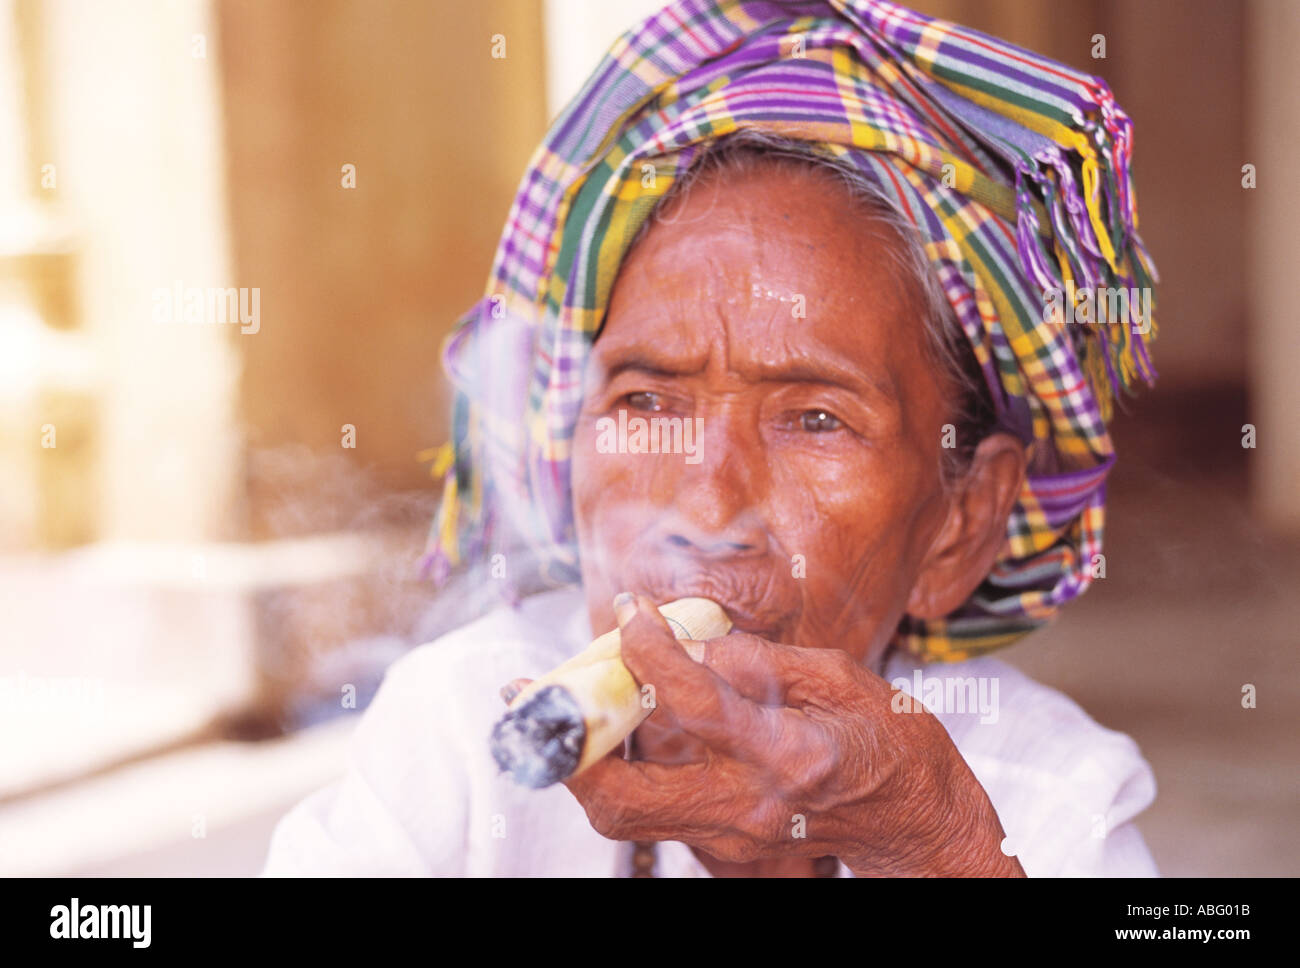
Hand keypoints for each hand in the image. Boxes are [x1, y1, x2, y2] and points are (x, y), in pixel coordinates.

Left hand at [545, 593, 1023, 875]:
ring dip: (581, 758)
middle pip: (624, 798)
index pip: (695, 705)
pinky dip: (624, 770)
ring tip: (552, 704)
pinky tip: (616, 729)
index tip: (632, 614)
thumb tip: (693, 639)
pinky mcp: (725, 853)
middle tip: (531, 695)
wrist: (917, 827)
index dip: (650, 652)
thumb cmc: (891, 744)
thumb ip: (760, 662)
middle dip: (566, 746)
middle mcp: (750, 808)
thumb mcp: (841, 680)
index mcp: (789, 754)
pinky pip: (655, 813)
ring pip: (627, 815)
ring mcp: (733, 842)